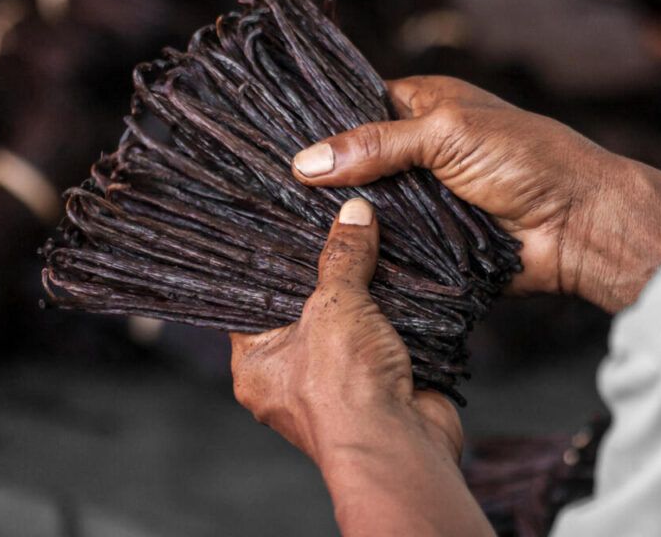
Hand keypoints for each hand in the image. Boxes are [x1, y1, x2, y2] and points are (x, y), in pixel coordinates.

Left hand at [231, 198, 493, 535]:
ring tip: (375, 243)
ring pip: (350, 323)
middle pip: (308, 309)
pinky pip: (385, 338)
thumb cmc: (343, 389)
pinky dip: (397, 316)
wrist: (400, 447)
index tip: (289, 226)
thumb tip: (354, 213)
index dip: (273, 264)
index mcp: (256, 364)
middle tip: (337, 226)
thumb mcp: (335, 306)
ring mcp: (338, 382)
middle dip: (329, 274)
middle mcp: (291, 377)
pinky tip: (406, 281)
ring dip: (368, 295)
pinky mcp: (380, 384)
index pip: (253, 302)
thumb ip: (342, 257)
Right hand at [292, 76, 660, 312]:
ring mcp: (424, 200)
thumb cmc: (528, 159)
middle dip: (327, 180)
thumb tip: (308, 161)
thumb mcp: (447, 135)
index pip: (357, 109)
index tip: (276, 145)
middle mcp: (419, 152)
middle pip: (357, 164)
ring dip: (345, 219)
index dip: (323, 126)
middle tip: (272, 193)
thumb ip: (377, 145)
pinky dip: (368, 251)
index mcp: (424, 108)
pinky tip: (329, 256)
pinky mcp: (431, 243)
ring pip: (368, 209)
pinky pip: (388, 246)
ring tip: (286, 228)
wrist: (578, 226)